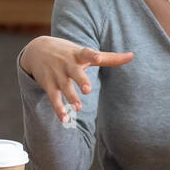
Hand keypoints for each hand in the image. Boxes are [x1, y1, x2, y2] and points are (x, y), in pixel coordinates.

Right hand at [19, 35, 133, 122]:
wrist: (37, 49)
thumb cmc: (68, 52)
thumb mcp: (85, 52)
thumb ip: (110, 58)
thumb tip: (132, 56)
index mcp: (79, 55)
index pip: (87, 53)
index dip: (92, 56)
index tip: (97, 57)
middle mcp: (68, 65)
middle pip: (75, 73)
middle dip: (81, 81)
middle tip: (87, 90)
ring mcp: (58, 75)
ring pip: (65, 88)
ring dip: (71, 98)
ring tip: (78, 108)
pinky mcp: (49, 85)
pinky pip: (54, 98)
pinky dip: (58, 109)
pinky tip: (65, 119)